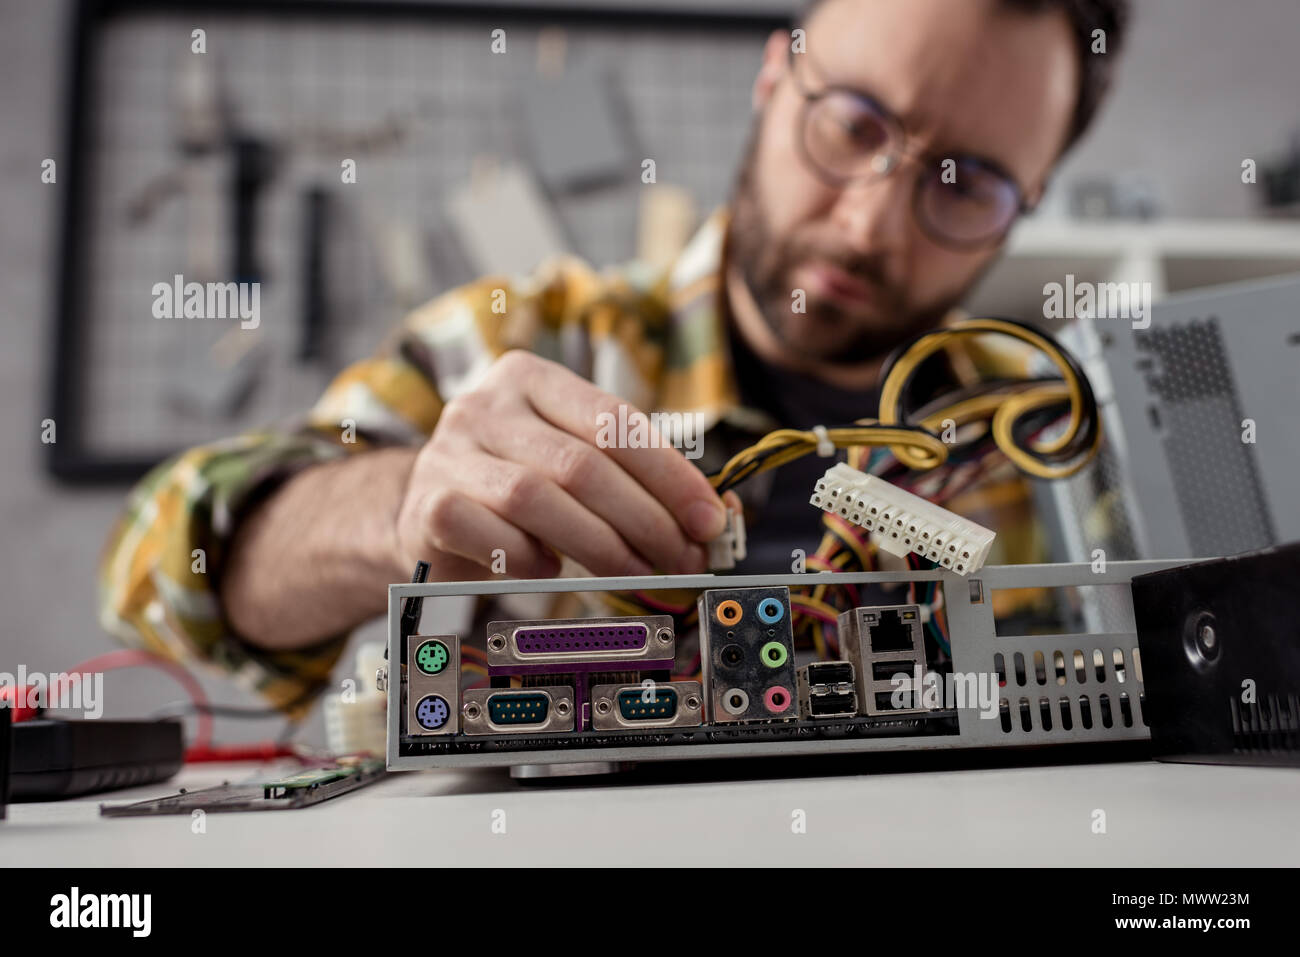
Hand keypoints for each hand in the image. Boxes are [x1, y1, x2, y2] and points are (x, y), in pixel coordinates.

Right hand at [394, 350, 728, 579]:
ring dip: (603, 546)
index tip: (709, 517)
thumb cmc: (515, 489)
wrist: (427, 517)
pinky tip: (553, 569)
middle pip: (582, 463)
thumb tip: (718, 517)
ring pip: (539, 499)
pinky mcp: (429, 507)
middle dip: (646, 518)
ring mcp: (449, 453)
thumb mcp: (572, 465)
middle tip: (682, 557)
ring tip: (639, 573)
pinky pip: (496, 538)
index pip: (614, 420)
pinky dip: (535, 560)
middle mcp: (484, 405)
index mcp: (530, 377)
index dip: (670, 473)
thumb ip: (635, 479)